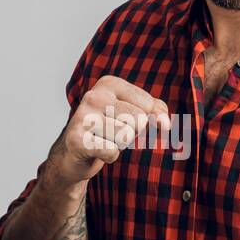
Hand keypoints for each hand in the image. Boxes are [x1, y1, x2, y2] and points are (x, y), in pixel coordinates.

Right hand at [53, 75, 170, 185]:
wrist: (74, 153)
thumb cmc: (109, 129)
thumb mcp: (135, 112)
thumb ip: (156, 110)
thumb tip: (165, 123)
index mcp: (109, 83)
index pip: (148, 104)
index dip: (144, 120)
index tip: (126, 121)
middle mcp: (94, 96)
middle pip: (139, 120)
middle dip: (131, 132)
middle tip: (113, 132)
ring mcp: (83, 117)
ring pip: (126, 136)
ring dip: (119, 144)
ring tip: (104, 140)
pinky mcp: (76, 139)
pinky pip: (112, 151)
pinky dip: (109, 156)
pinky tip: (96, 151)